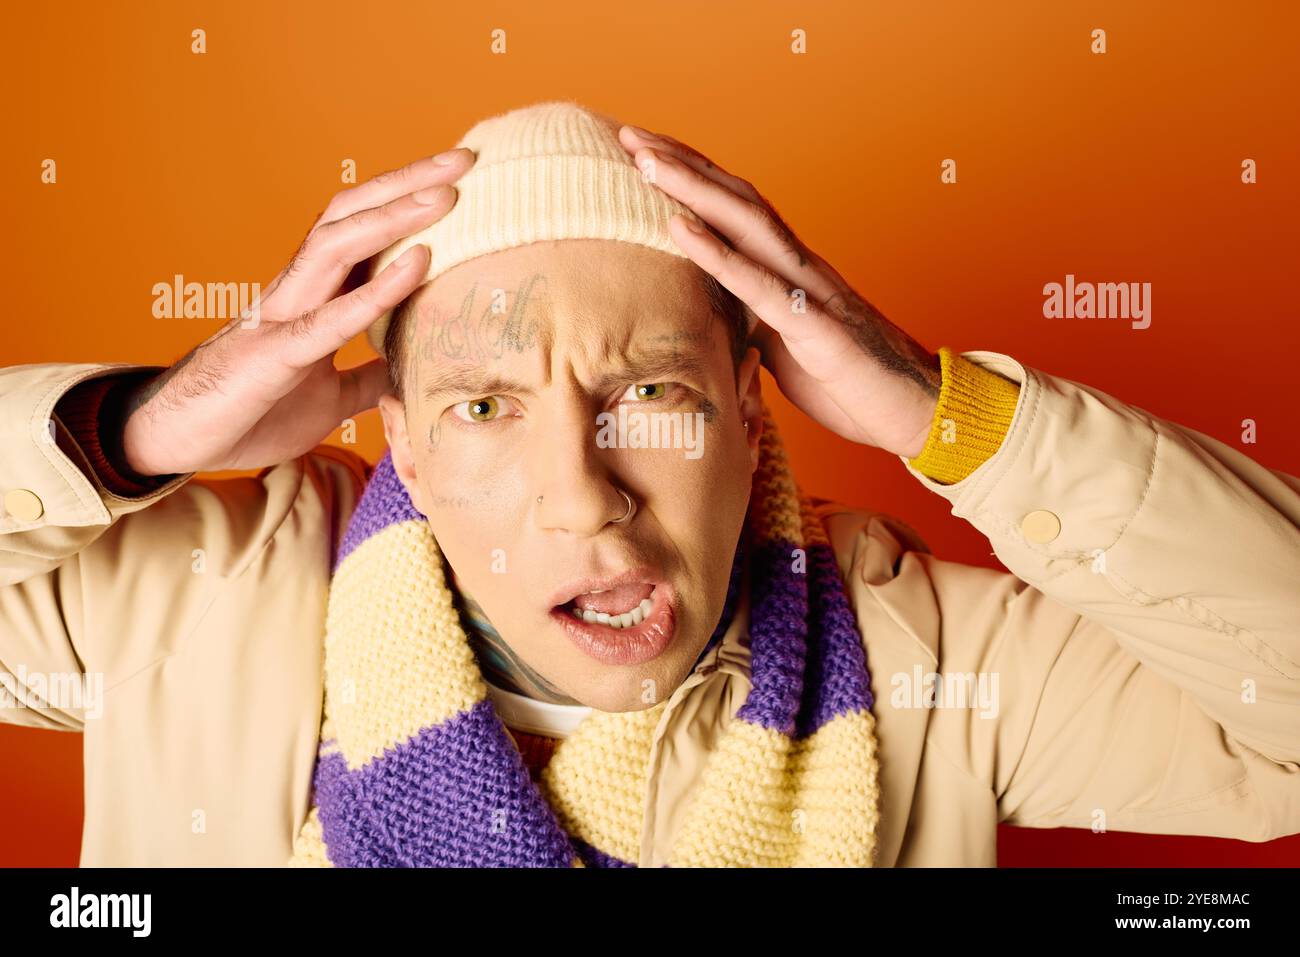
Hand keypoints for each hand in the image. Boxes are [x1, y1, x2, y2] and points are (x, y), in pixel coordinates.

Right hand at [120, 148, 475, 474]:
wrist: (177, 442)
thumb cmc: (251, 412)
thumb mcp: (330, 398)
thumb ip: (368, 377)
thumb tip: (411, 368)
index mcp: (312, 296)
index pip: (363, 230)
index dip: (408, 201)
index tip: (462, 178)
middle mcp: (298, 291)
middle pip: (352, 215)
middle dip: (408, 183)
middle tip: (464, 157)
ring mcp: (282, 317)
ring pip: (337, 245)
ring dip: (394, 216)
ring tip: (446, 195)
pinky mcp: (274, 356)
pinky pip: (331, 317)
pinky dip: (377, 288)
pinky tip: (417, 262)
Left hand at [617, 125, 940, 458]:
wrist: (918, 412)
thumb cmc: (850, 382)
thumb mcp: (784, 347)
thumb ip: (750, 319)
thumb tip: (708, 310)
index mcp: (789, 272)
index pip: (735, 210)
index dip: (691, 177)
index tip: (643, 152)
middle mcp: (799, 268)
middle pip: (736, 200)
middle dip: (681, 165)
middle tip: (628, 136)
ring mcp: (810, 294)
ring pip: (746, 225)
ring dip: (693, 190)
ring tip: (645, 162)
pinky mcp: (818, 330)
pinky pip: (760, 286)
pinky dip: (717, 253)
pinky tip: (680, 227)